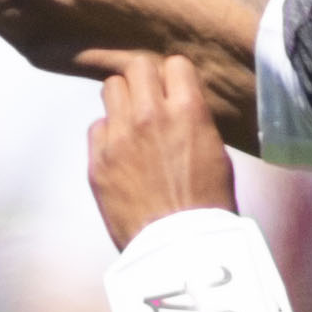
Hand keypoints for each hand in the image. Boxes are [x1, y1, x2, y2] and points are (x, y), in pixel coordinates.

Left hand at [89, 52, 236, 246]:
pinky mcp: (97, 160)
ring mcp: (119, 136)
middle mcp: (150, 115)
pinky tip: (121, 155)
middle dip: (144, 80)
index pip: (174, 63)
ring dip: (122, 101)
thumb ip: (192, 120)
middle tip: (149, 99)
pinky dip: (108, 135)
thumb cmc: (208, 206)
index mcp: (187, 111)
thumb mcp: (215, 152)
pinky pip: (96, 127)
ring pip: (110, 88)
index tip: (174, 90)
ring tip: (132, 123)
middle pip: (136, 67)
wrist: (180, 248)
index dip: (174, 77)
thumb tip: (177, 106)